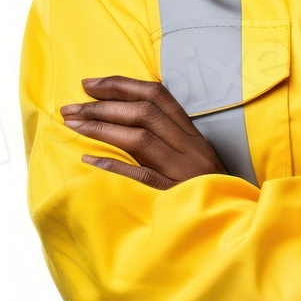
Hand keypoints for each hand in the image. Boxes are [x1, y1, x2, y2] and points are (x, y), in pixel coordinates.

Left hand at [60, 76, 224, 189]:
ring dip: (103, 128)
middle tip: (70, 108)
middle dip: (103, 107)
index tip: (89, 85)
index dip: (121, 85)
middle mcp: (188, 145)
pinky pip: (142, 176)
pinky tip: (89, 158)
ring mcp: (182, 169)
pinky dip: (114, 165)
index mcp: (190, 131)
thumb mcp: (192, 152)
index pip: (156, 95)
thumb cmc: (206, 183)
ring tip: (72, 125)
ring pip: (141, 140)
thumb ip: (166, 133)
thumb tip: (122, 113)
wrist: (230, 214)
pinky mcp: (174, 193)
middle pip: (144, 114)